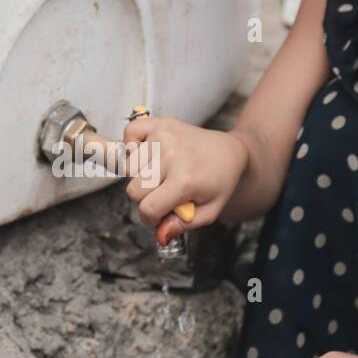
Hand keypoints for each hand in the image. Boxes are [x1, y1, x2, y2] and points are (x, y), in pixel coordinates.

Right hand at [120, 115, 248, 236]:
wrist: (228, 152)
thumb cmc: (218, 182)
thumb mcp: (209, 212)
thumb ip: (183, 226)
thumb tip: (159, 234)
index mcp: (185, 180)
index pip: (147, 208)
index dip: (150, 218)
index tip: (160, 215)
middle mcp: (171, 155)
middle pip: (133, 190)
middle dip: (145, 198)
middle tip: (162, 194)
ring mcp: (164, 136)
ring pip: (128, 167)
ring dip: (139, 174)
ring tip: (160, 173)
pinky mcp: (159, 123)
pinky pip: (129, 133)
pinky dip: (133, 145)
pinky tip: (149, 154)